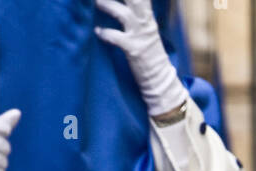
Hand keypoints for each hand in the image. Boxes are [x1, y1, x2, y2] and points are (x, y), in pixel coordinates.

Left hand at [94, 0, 186, 118]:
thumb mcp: (146, 27)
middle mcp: (144, 22)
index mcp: (148, 16)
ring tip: (97, 2)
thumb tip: (122, 3)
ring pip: (123, 14)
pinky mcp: (133, 50)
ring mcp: (139, 36)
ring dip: (107, 5)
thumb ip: (137, 12)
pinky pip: (116, 38)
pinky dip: (104, 33)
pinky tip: (97, 31)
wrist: (159, 78)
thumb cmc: (149, 52)